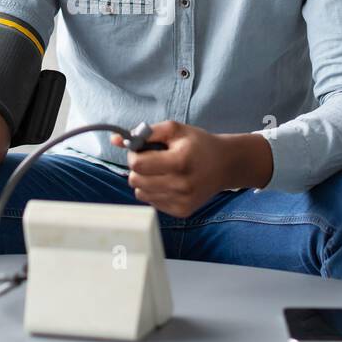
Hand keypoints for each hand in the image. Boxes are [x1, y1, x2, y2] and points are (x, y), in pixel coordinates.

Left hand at [110, 121, 269, 217]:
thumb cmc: (198, 144)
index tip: (142, 150)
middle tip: (151, 160)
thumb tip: (115, 139)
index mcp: (180, 161)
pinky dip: (155, 192)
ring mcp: (182, 201)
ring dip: (145, 181)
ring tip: (161, 171)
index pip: (137, 165)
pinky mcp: (182, 212)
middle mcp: (181, 185)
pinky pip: (152, 203)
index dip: (134, 155)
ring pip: (141, 193)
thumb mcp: (175, 130)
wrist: (225, 165)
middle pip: (136, 180)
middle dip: (138, 168)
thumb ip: (144, 132)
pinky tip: (169, 182)